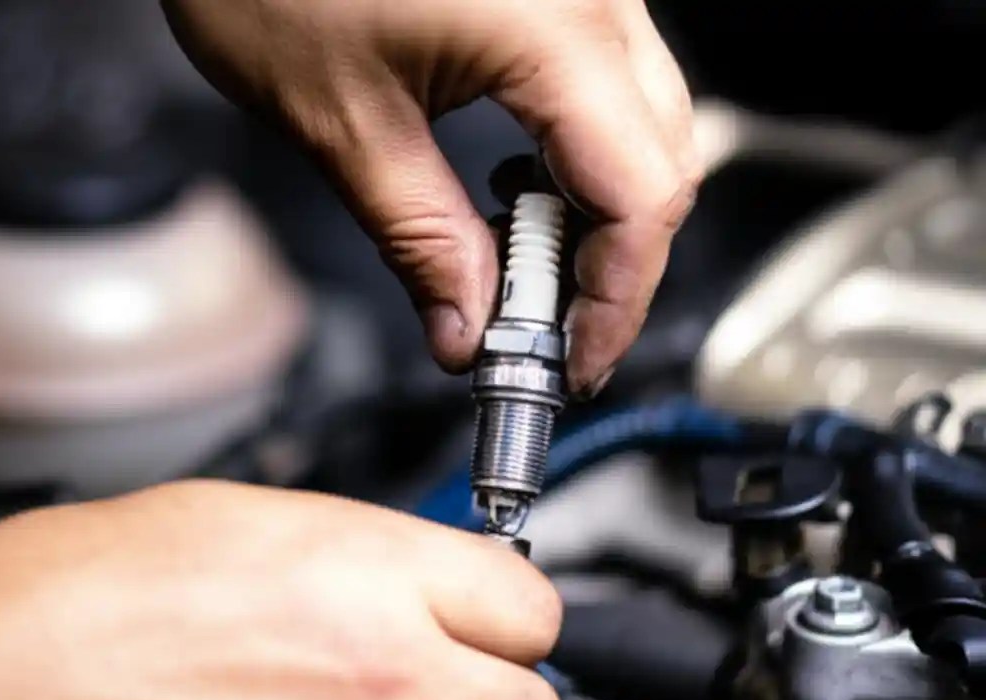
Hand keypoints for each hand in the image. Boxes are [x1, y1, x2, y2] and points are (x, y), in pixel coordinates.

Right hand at [0, 480, 561, 699]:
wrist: (28, 658)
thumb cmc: (114, 579)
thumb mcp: (271, 519)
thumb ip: (380, 556)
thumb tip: (433, 577)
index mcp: (375, 579)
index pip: (532, 605)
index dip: (502, 602)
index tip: (478, 604)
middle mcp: (389, 676)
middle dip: (491, 678)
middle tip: (435, 660)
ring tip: (370, 693)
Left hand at [163, 0, 698, 394]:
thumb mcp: (342, 124)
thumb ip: (420, 240)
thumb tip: (467, 330)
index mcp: (552, 28)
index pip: (642, 197)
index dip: (616, 300)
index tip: (572, 362)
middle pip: (662, 165)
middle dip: (611, 265)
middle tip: (536, 330)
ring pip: (646, 125)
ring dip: (598, 212)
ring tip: (515, 265)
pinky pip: (608, 84)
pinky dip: (578, 155)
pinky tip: (515, 185)